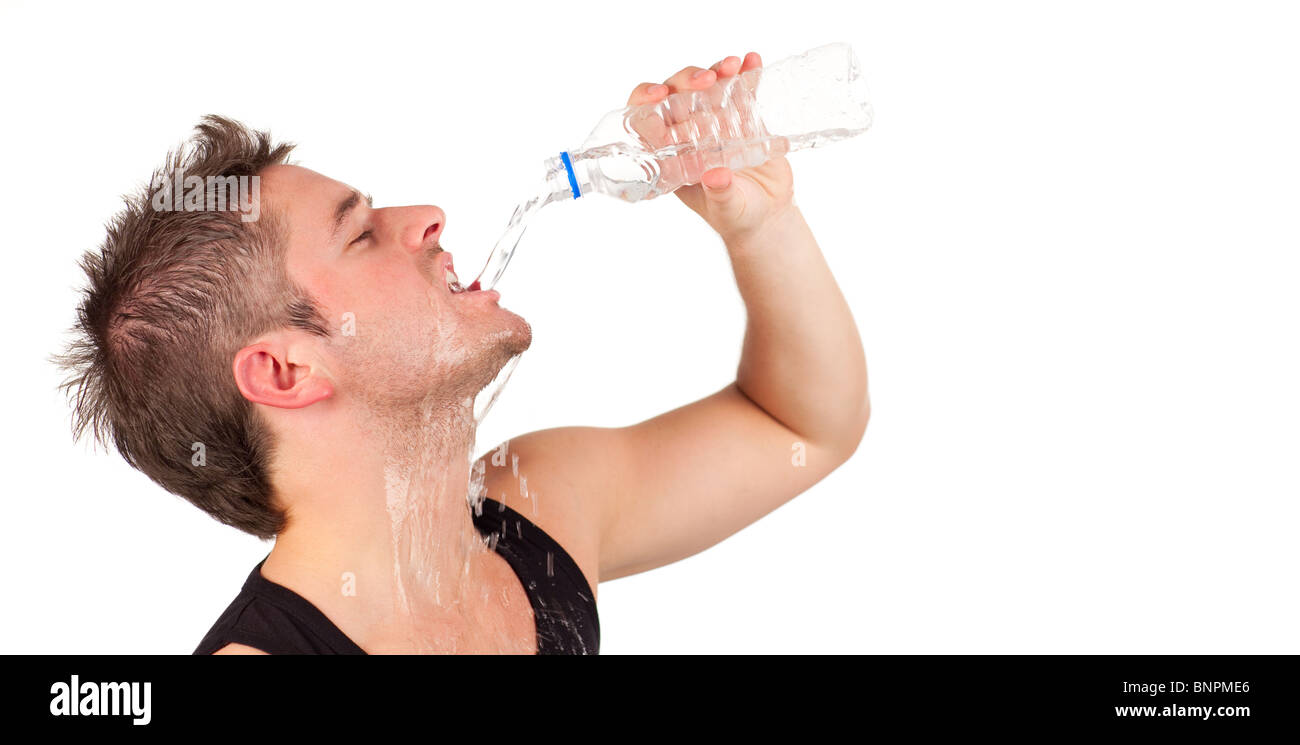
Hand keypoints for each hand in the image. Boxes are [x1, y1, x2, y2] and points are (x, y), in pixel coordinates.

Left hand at [626, 51, 795, 244]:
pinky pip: (742, 90)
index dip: (646, 102)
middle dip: (686, 81)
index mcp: (672, 154)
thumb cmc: (737, 217)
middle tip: (705, 81)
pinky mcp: (745, 117)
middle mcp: (689, 133)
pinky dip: (748, 73)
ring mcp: (717, 122)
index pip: (648, 121)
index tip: (658, 94)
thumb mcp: (726, 209)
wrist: (768, 214)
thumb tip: (715, 177)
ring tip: (732, 66)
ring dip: (717, 70)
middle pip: (677, 95)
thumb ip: (720, 194)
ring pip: (708, 86)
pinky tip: (753, 61)